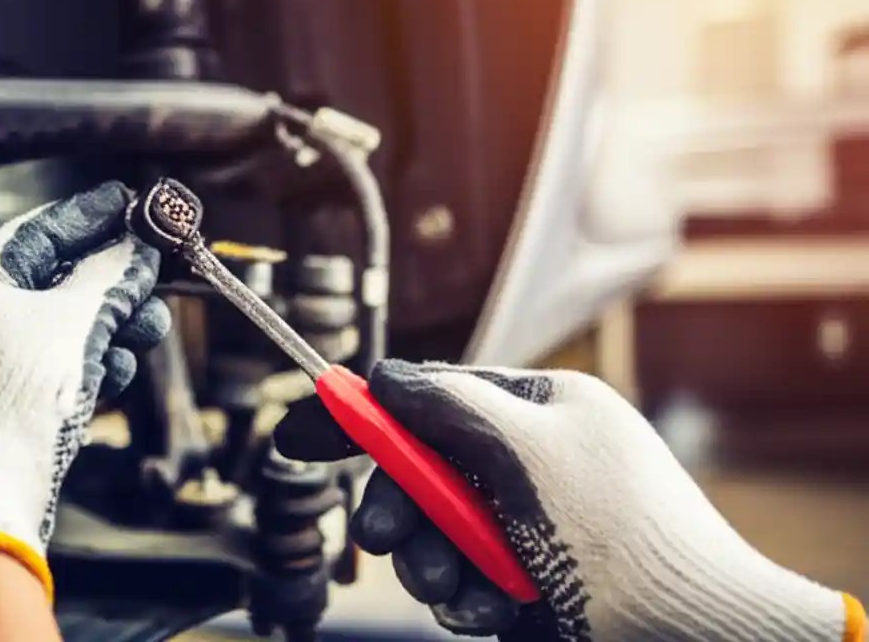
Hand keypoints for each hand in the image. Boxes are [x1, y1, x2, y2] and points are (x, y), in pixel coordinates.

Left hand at [0, 181, 169, 629]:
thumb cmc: (4, 407)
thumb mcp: (70, 324)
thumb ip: (108, 277)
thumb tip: (134, 246)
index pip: (36, 230)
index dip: (91, 215)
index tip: (132, 202)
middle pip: (50, 282)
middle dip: (111, 282)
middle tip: (158, 271)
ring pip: (54, 333)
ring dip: (108, 327)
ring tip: (152, 327)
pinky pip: (47, 374)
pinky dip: (87, 366)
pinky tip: (118, 371)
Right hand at [276, 360, 858, 640]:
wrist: (691, 638)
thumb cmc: (621, 537)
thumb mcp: (525, 450)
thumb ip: (445, 405)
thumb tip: (383, 375)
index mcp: (541, 409)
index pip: (431, 395)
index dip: (364, 414)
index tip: (298, 436)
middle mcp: (533, 461)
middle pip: (424, 471)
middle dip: (402, 508)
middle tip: (380, 538)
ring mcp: (531, 523)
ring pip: (437, 532)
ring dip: (434, 562)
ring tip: (462, 590)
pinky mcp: (529, 581)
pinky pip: (466, 579)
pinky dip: (469, 598)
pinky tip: (497, 612)